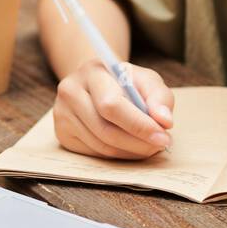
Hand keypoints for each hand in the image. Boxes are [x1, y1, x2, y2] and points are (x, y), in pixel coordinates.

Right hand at [53, 59, 173, 158]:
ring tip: (150, 147)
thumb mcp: (145, 80)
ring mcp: (62, 113)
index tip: (163, 136)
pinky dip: (118, 155)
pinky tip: (131, 147)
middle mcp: (71, 91)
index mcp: (92, 72)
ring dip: (131, 152)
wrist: (95, 82)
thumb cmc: (125, 82)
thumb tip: (164, 121)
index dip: (139, 124)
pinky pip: (94, 153)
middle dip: (138, 142)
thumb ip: (159, 97)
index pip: (112, 105)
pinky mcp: (62, 133)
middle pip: (105, 129)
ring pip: (101, 146)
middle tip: (160, 145)